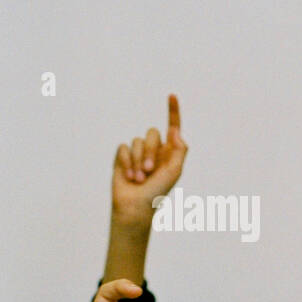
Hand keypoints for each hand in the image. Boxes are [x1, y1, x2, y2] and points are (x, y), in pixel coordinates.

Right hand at [111, 94, 187, 228]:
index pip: (172, 128)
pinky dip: (127, 162)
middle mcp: (155, 149)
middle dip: (150, 151)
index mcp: (170, 152)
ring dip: (138, 161)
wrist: (136, 205)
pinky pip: (124, 147)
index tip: (172, 95)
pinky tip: (129, 176)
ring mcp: (138, 152)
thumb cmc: (158, 191)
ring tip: (139, 178)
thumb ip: (179, 150)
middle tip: (149, 172)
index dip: (173, 112)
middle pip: (152, 133)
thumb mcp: (174, 171)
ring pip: (137, 140)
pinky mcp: (123, 156)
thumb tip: (176, 130)